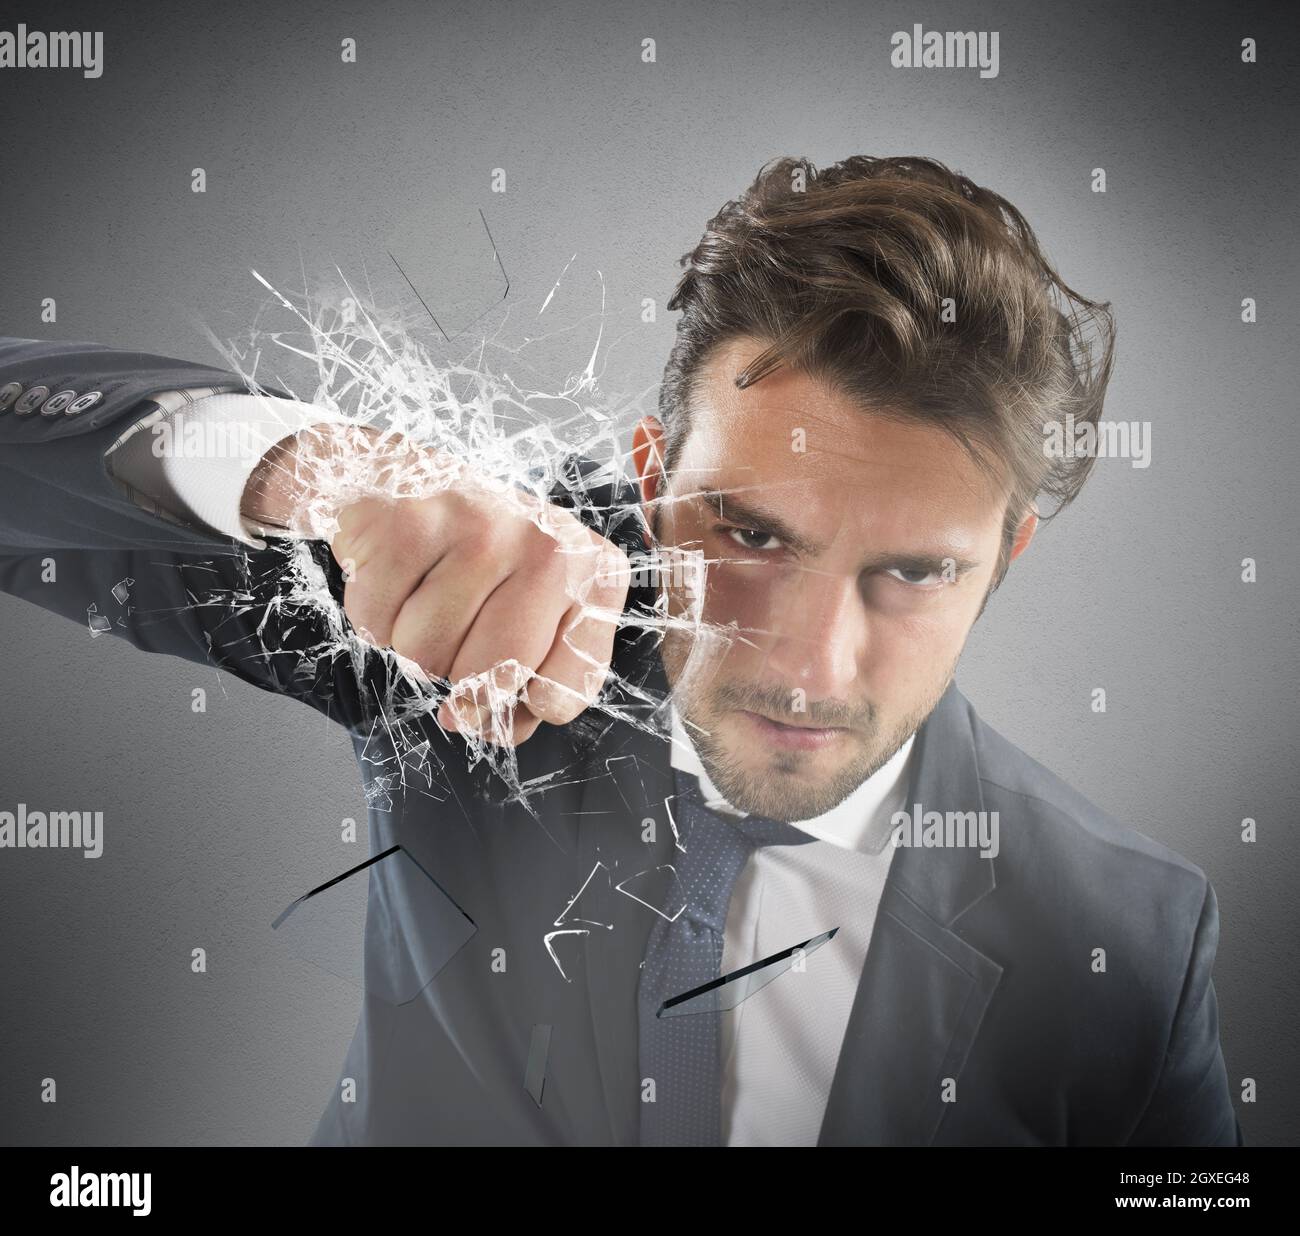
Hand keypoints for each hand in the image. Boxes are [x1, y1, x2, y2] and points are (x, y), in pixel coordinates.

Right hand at [243, 425, 630, 745]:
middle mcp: (548, 545)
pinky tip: (395, 575)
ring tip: (426, 590)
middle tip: (458, 628)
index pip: (566, 692)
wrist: (405, 480)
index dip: (525, 704)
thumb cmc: (477, 560)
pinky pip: (376, 624)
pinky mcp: (409, 523)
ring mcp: (479, 528)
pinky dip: (373, 616)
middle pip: (492, 678)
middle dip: (461, 678)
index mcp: (593, 574)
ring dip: (411, 642)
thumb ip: (527, 683)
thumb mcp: (530, 613)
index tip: (509, 676)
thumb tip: (478, 722)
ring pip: (425, 657)